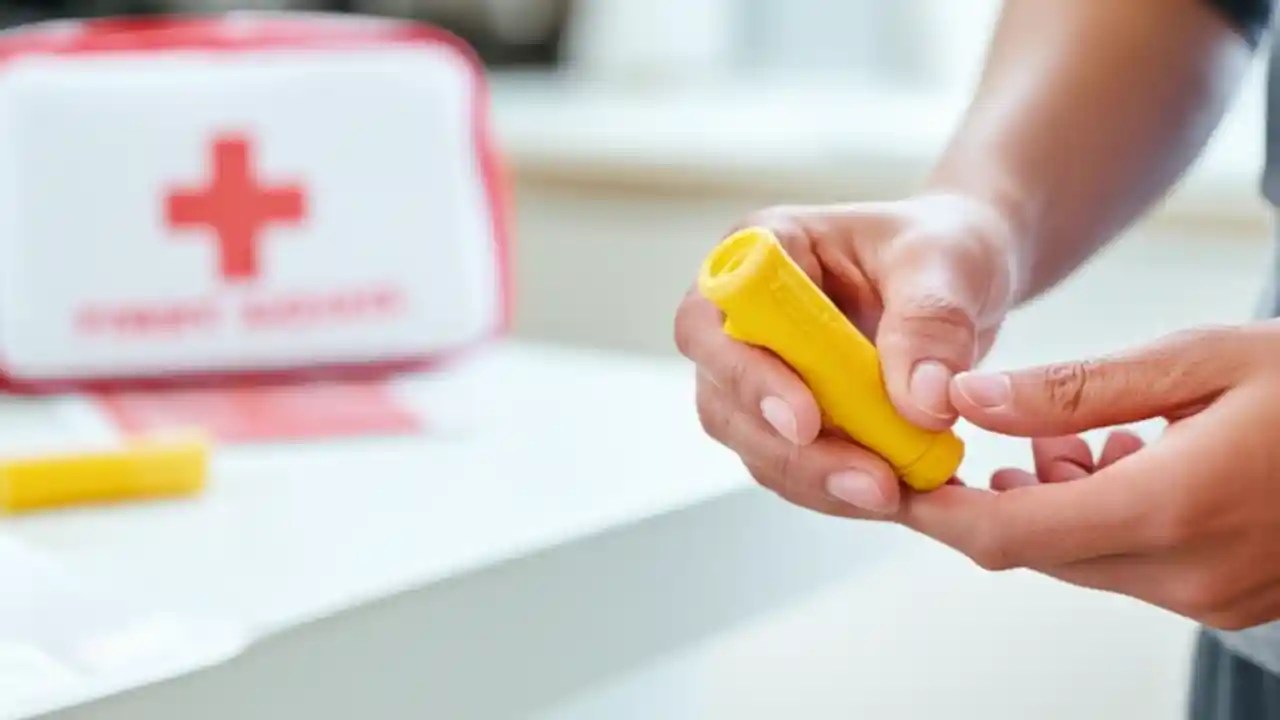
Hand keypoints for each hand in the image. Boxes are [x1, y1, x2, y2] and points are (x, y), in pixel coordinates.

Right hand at [675, 195, 1016, 515]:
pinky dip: (841, 490)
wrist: (965, 276)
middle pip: (724, 400)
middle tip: (872, 484)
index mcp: (757, 253)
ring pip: (756, 445)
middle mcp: (740, 316)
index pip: (709, 323)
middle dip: (793, 452)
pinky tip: (898, 494)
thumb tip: (922, 402)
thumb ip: (932, 322)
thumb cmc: (939, 244)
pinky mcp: (790, 417)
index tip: (806, 422)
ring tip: (894, 494)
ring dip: (818, 480)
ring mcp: (761, 371)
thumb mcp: (946, 263)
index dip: (745, 378)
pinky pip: (796, 467)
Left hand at [903, 323, 1279, 629]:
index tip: (893, 479)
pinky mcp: (1230, 598)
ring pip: (1080, 557)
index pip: (1007, 535)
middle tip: (992, 423)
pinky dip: (1103, 515)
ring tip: (1079, 429)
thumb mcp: (1199, 360)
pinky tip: (1128, 455)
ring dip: (1053, 497)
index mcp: (1170, 510)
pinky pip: (1129, 566)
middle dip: (995, 490)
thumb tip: (967, 400)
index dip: (937, 511)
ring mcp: (1213, 596)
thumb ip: (1074, 389)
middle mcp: (1187, 575)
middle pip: (1036, 547)